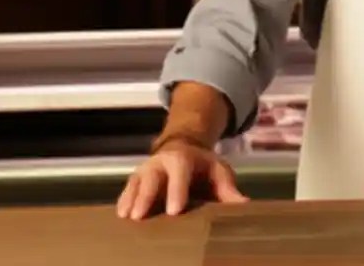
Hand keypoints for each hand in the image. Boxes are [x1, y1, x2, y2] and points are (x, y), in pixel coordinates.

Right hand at [116, 138, 248, 219]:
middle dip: (145, 196)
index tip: (174, 211)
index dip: (176, 191)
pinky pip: (127, 188)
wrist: (182, 146)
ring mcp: (145, 169)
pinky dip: (123, 200)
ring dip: (130, 199)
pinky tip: (120, 214)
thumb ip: (227, 187)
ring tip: (126, 217)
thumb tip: (243, 204)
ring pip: (135, 183)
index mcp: (182, 158)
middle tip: (140, 216)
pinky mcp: (135, 178)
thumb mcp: (218, 169)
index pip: (179, 173)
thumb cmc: (202, 163)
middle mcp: (160, 162)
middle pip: (151, 178)